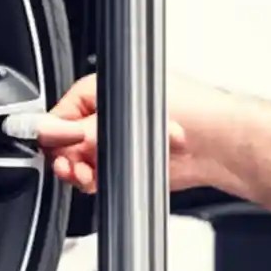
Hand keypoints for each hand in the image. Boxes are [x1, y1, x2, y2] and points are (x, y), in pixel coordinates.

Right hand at [36, 73, 235, 192]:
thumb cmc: (191, 112)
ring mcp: (120, 140)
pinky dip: (95, 181)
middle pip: (69, 139)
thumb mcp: (125, 115)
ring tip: (87, 176)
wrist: (222, 145)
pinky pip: (99, 174)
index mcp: (104, 90)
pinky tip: (99, 181)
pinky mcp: (128, 162)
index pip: (62, 113)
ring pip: (82, 160)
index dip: (55, 135)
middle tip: (72, 168)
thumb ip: (81, 129)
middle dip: (67, 157)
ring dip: (80, 172)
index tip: (56, 151)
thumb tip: (48, 131)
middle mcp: (110, 114)